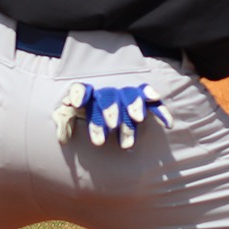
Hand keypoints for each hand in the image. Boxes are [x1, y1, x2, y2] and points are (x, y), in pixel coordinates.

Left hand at [52, 82, 172, 148]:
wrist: (112, 112)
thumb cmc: (91, 117)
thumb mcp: (75, 119)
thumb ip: (67, 125)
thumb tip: (62, 137)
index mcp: (90, 96)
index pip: (83, 90)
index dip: (79, 94)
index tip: (75, 103)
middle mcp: (108, 93)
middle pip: (108, 97)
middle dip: (110, 110)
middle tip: (112, 124)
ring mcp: (127, 95)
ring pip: (131, 97)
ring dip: (134, 106)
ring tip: (138, 119)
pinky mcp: (144, 100)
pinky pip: (154, 103)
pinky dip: (160, 111)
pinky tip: (166, 123)